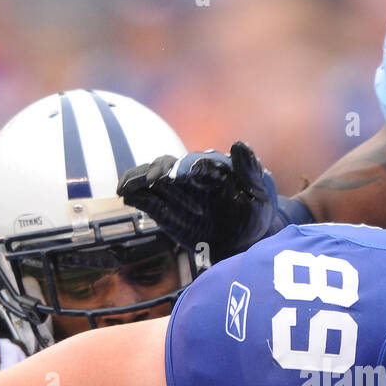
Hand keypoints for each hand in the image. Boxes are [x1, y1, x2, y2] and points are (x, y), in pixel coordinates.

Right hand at [117, 141, 284, 262]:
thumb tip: (239, 144)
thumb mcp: (259, 192)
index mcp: (212, 168)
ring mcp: (176, 193)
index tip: (177, 175)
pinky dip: (136, 196)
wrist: (246, 241)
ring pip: (152, 180)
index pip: (195, 162)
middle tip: (151, 181)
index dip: (185, 166)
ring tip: (125, 187)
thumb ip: (250, 171)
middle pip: (168, 166)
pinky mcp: (166, 211)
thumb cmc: (256, 213)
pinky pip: (148, 201)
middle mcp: (190, 177)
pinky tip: (127, 196)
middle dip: (157, 171)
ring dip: (138, 180)